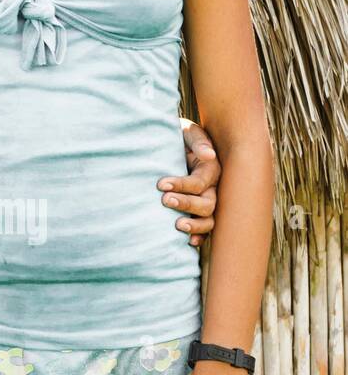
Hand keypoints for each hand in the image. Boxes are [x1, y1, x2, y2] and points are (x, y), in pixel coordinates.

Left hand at [159, 118, 219, 246]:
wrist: (172, 142)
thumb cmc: (179, 136)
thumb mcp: (188, 132)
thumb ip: (197, 141)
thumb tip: (208, 155)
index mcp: (212, 168)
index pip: (200, 182)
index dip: (182, 184)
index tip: (160, 184)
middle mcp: (213, 187)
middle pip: (208, 203)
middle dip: (186, 203)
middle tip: (164, 200)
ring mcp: (207, 200)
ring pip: (209, 219)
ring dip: (195, 224)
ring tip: (177, 225)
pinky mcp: (199, 210)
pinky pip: (206, 228)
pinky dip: (199, 236)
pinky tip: (189, 242)